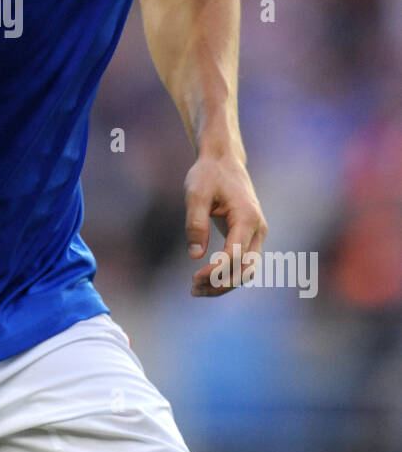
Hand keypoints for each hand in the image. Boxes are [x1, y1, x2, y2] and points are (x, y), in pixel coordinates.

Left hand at [183, 154, 267, 296]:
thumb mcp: (196, 194)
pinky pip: (242, 263)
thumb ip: (195, 223)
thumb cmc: (208, 174)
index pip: (235, 254)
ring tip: (196, 290)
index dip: (216, 270)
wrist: (223, 160)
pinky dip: (226, 275)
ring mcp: (256, 234)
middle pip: (246, 269)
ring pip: (246, 271)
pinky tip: (205, 281)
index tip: (194, 277)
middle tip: (194, 289)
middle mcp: (257, 229)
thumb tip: (195, 255)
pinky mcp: (248, 237)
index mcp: (247, 217)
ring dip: (224, 284)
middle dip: (221, 284)